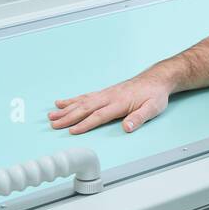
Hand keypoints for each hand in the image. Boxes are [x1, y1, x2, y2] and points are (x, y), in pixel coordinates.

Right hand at [48, 70, 173, 134]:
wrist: (157, 79)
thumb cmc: (155, 95)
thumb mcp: (153, 108)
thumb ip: (139, 118)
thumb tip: (127, 127)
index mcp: (119, 103)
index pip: (99, 116)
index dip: (85, 124)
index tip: (72, 131)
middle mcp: (109, 97)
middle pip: (85, 108)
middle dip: (68, 117)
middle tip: (53, 124)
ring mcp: (106, 93)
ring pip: (82, 102)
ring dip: (66, 109)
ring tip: (51, 115)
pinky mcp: (105, 92)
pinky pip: (86, 96)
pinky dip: (73, 100)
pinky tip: (62, 102)